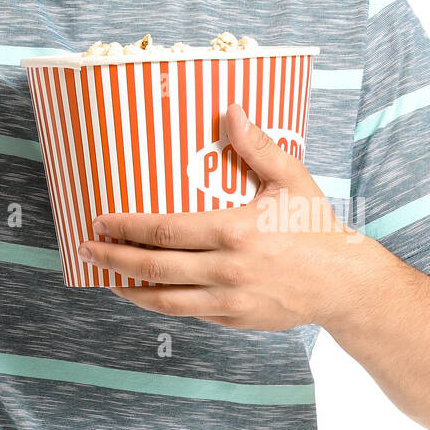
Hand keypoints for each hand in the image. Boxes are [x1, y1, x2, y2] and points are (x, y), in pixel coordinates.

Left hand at [81, 103, 375, 330]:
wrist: (343, 284)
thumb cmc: (315, 226)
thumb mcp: (290, 180)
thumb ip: (258, 146)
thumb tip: (231, 110)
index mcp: (234, 232)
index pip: (164, 230)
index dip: (126, 227)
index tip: (100, 220)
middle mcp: (226, 270)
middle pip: (154, 267)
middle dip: (113, 258)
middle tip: (86, 248)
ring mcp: (228, 300)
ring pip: (164, 300)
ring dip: (128, 288)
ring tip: (103, 274)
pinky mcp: (233, 319)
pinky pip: (187, 312)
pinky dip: (158, 303)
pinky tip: (143, 291)